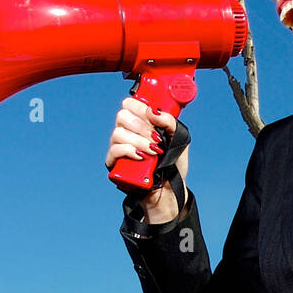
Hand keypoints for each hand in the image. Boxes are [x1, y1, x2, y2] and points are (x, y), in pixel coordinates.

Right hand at [105, 96, 188, 217]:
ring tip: (153, 152)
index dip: (140, 107)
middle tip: (156, 140)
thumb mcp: (179, 139)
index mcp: (140, 123)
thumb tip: (153, 111)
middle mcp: (127, 133)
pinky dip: (129, 151)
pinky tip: (141, 157)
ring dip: (138, 141)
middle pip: (122, 116)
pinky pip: (114, 150)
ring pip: (118, 133)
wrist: (171, 188)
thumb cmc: (173, 163)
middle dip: (141, 126)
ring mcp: (120, 147)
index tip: (153, 119)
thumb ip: (169, 121)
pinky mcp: (115, 163)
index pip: (129, 104)